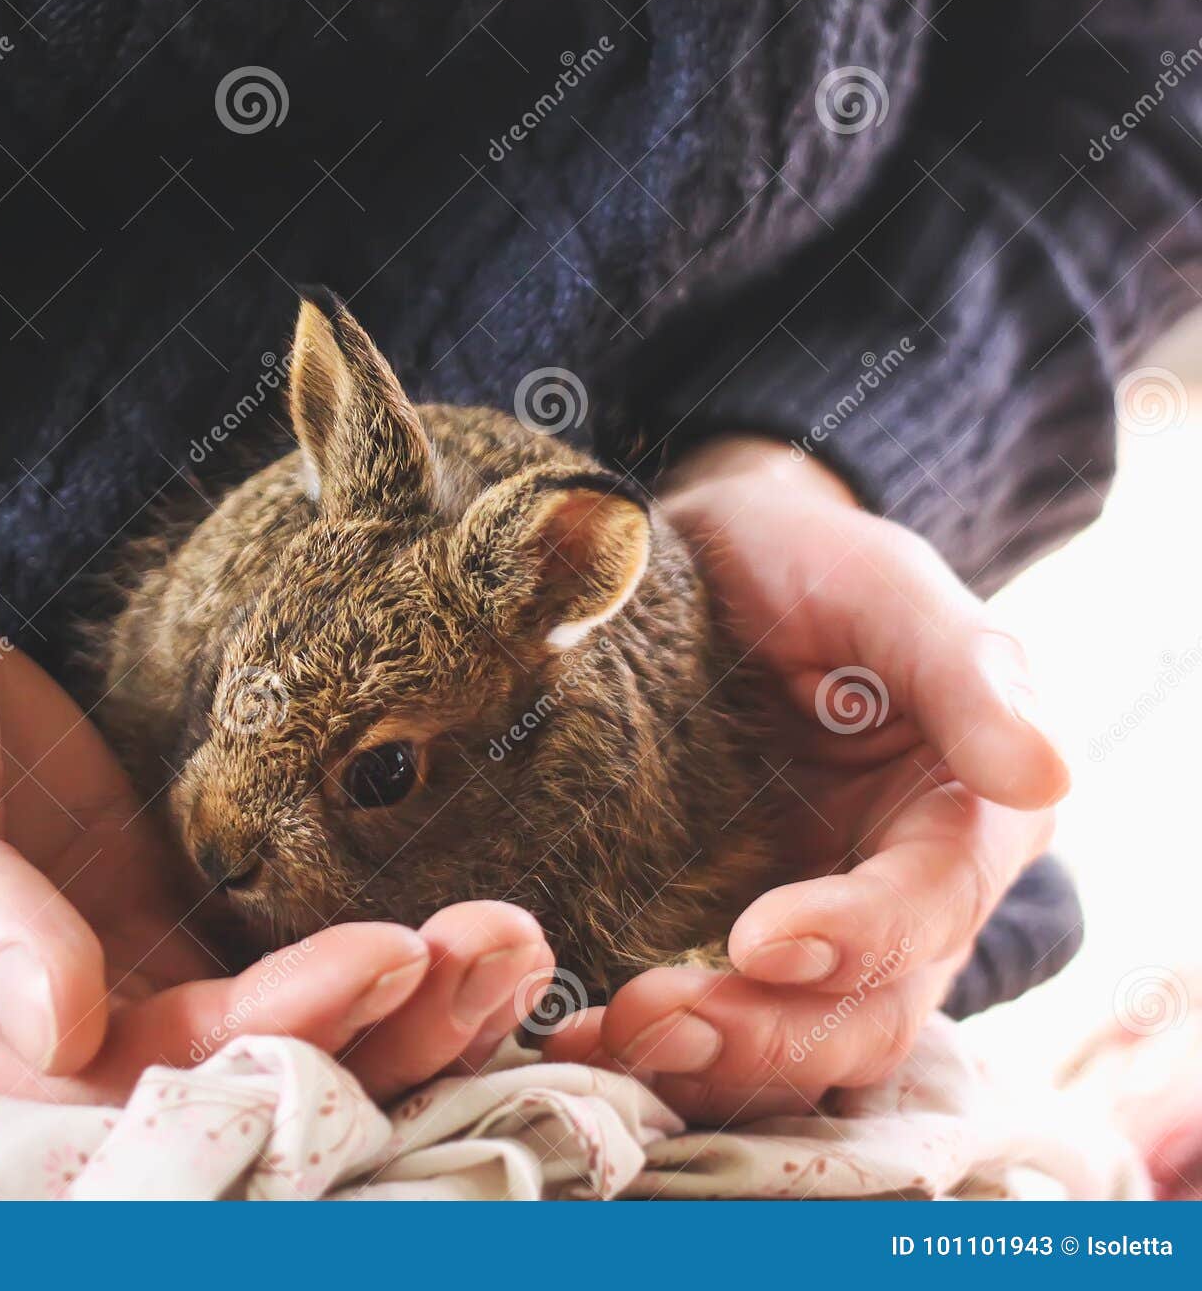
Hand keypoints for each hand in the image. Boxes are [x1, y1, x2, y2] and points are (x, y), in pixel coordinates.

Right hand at [0, 546, 551, 1103]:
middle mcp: (39, 1048)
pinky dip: (376, 962)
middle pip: (230, 1077)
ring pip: (276, 1036)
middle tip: (498, 946)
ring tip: (516, 936)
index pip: (123, 1079)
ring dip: (403, 1003)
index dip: (262, 1036)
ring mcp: (108, 992)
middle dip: (376, 1029)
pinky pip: (278, 970)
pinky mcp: (156, 932)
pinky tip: (469, 927)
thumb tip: (58, 1017)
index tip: (380, 952)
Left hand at [544, 438, 1067, 1122]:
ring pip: (790, 1039)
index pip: (931, 909)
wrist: (720, 560)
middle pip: (863, 1012)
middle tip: (651, 1020)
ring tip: (603, 1039)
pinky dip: (656, 1040)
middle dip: (765, 1032)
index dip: (856, 937)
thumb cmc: (816, 563)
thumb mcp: (891, 590)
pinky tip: (575, 1033)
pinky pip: (711, 1012)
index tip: (758, 938)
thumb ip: (968, 675)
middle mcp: (902, 896)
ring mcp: (814, 923)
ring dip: (705, 1060)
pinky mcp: (726, 925)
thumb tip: (1045, 773)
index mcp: (967, 822)